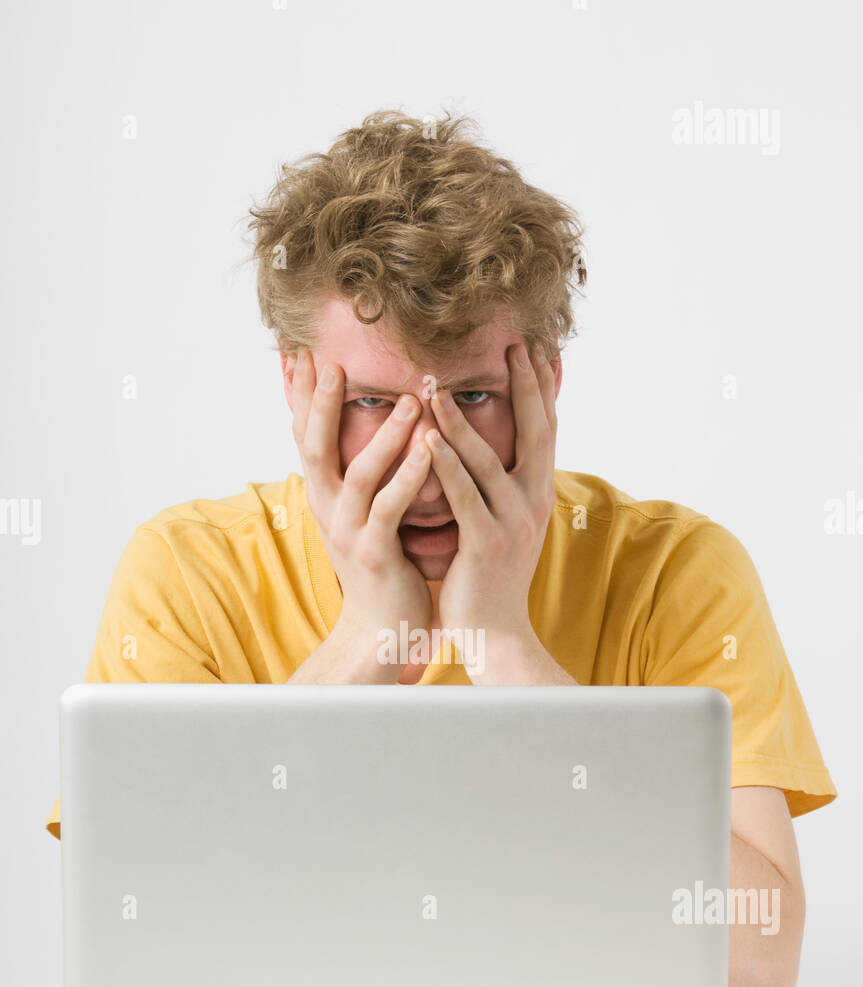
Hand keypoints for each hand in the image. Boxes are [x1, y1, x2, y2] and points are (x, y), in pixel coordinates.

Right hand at [291, 348, 431, 677]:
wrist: (381, 629)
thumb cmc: (381, 564)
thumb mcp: (363, 512)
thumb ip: (362, 473)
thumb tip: (370, 425)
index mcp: (323, 495)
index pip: (305, 434)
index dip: (301, 394)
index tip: (301, 351)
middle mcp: (327, 509)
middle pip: (314, 445)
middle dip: (320, 403)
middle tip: (331, 361)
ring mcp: (348, 532)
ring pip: (360, 474)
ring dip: (384, 435)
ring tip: (411, 400)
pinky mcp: (375, 553)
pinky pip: (390, 509)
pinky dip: (408, 477)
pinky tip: (428, 454)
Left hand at [426, 342, 557, 666]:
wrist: (497, 635)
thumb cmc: (492, 578)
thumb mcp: (506, 523)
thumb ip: (502, 484)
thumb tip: (493, 446)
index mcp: (539, 493)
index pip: (546, 427)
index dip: (543, 386)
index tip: (536, 345)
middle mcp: (534, 501)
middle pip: (534, 430)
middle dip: (524, 385)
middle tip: (512, 343)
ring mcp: (512, 523)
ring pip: (487, 460)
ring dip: (461, 420)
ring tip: (437, 386)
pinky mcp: (485, 544)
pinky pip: (464, 497)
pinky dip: (446, 466)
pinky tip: (427, 440)